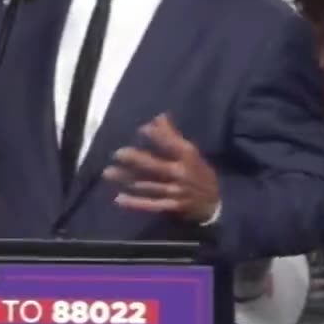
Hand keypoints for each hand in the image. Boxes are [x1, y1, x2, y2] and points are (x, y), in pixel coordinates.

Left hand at [105, 114, 221, 223]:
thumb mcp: (190, 153)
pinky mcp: (171, 206)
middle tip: (118, 154)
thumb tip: (158, 116)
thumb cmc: (198, 173)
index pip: (172, 144)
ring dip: (128, 180)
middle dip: (136, 160)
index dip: (158, 136)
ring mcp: (175, 192)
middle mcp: (181, 174)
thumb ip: (173, 136)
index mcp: (188, 158)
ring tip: (108, 173)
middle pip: (156, 166)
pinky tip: (118, 198)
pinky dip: (134, 203)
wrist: (214, 204)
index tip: (142, 129)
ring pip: (148, 185)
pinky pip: (150, 204)